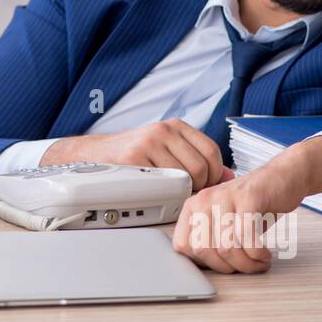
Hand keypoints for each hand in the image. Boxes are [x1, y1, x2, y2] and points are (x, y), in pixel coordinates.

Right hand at [40, 120, 233, 191]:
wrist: (92, 155)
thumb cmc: (132, 157)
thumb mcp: (167, 151)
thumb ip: (197, 161)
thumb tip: (228, 176)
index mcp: (175, 127)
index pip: (212, 151)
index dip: (212, 175)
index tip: (202, 186)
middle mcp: (163, 130)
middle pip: (202, 166)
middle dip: (198, 187)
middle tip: (184, 194)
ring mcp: (148, 143)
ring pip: (186, 177)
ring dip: (180, 192)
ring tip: (167, 193)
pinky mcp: (133, 158)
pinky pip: (163, 183)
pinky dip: (162, 194)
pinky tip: (152, 191)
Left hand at [172, 135, 321, 273]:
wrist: (283, 178)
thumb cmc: (254, 205)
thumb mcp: (223, 224)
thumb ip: (209, 242)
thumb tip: (204, 269)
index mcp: (193, 208)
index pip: (182, 246)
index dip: (203, 262)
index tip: (224, 264)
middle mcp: (204, 200)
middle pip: (204, 250)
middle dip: (228, 267)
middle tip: (246, 266)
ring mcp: (225, 197)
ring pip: (226, 247)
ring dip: (247, 263)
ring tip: (259, 262)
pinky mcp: (248, 198)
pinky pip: (247, 237)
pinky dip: (258, 254)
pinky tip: (265, 254)